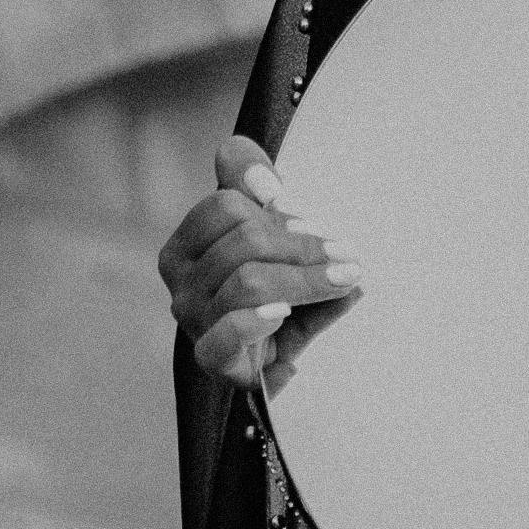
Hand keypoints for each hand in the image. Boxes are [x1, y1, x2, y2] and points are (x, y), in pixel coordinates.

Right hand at [156, 135, 360, 394]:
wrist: (275, 362)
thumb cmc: (275, 293)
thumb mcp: (274, 238)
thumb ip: (261, 191)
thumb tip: (254, 165)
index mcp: (187, 244)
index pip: (226, 205)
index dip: (276, 209)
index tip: (313, 222)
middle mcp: (181, 281)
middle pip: (246, 240)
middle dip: (306, 247)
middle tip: (347, 256)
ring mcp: (193, 319)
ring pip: (250, 281)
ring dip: (308, 280)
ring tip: (344, 280)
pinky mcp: (211, 358)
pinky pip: (229, 331)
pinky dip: (260, 320)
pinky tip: (286, 314)